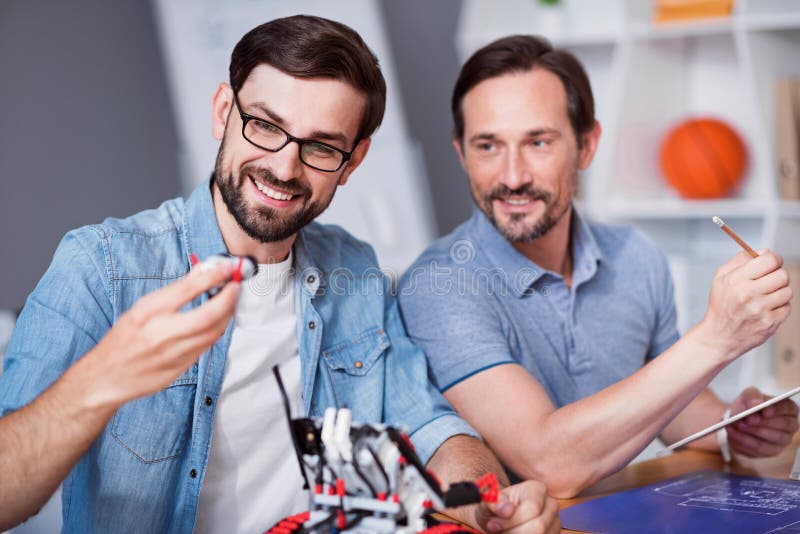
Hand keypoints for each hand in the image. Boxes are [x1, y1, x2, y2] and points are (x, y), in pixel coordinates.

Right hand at [76, 259, 240, 408]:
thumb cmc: (123, 340)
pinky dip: (216, 332)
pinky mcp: (179, 369)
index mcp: (148, 312)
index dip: (214, 276)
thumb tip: (200, 272)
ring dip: (227, 316)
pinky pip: (206, 348)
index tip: (228, 268)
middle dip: (228, 299)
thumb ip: (174, 292)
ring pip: (212, 333)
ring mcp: (171, 354)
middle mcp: (160, 333)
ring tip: (230, 302)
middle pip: (208, 315)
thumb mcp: (142, 308)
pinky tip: (218, 323)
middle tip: (235, 287)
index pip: (188, 289)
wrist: (106, 377)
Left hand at [474, 480, 559, 533]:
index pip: (531, 509)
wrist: (500, 519)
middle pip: (539, 526)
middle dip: (514, 532)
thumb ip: (495, 504)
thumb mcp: (489, 504)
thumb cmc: (496, 509)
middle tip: (498, 532)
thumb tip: (507, 510)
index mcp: (537, 489)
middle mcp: (550, 505)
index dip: (511, 520)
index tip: (493, 524)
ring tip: (506, 532)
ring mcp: (555, 522)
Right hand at [700, 250, 791, 361]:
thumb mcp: (720, 278)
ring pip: (787, 291)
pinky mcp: (770, 323)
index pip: (769, 260)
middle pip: (782, 275)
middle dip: (778, 275)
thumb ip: (740, 260)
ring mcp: (761, 310)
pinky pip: (787, 307)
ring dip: (779, 292)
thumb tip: (764, 251)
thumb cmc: (721, 306)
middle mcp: (748, 294)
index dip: (774, 258)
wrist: (720, 336)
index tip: (771, 262)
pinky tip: (766, 309)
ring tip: (766, 296)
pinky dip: (779, 307)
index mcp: (736, 280)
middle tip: (769, 280)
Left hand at [727, 387, 798, 457]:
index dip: (777, 410)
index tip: (764, 411)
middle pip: (782, 425)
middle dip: (762, 422)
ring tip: (737, 424)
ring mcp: (782, 441)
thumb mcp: (747, 395)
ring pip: (770, 439)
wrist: (737, 421)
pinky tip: (733, 432)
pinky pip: (759, 449)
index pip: (788, 409)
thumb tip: (756, 403)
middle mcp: (790, 426)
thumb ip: (752, 395)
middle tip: (747, 419)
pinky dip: (743, 440)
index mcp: (788, 409)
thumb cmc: (747, 406)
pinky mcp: (770, 451)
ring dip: (751, 432)